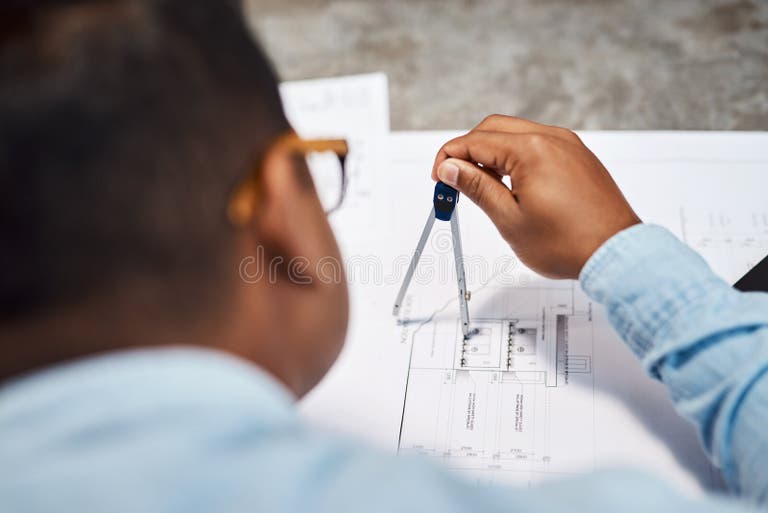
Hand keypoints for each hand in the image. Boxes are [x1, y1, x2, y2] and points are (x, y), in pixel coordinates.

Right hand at [432, 115, 640, 278]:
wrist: (615, 254)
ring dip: (492, 152)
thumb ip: (476, 186)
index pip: (475, 141)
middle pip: (493, 129)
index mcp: (531, 150)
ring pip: (516, 134)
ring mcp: (568, 145)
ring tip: (482, 186)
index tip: (438, 179)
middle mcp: (551, 138)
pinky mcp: (578, 156)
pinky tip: (510, 184)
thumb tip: (450, 168)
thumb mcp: (509, 218)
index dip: (449, 158)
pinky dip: (516, 156)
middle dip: (467, 151)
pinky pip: (538, 144)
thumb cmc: (568, 243)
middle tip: (454, 181)